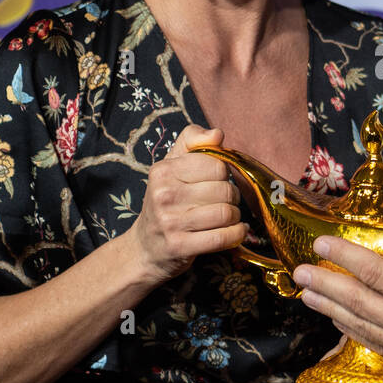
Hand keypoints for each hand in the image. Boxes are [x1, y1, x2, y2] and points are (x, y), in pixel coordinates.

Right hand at [125, 125, 246, 288]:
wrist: (145, 247)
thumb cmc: (166, 201)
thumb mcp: (172, 166)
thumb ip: (193, 141)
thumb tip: (217, 134)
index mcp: (163, 171)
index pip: (217, 165)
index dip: (224, 174)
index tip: (217, 182)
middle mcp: (163, 195)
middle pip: (225, 190)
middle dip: (233, 197)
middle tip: (225, 203)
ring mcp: (170, 223)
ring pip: (227, 213)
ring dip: (236, 217)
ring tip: (229, 218)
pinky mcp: (180, 247)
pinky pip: (223, 237)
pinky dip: (237, 234)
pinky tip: (236, 231)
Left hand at [293, 218, 382, 382]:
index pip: (373, 272)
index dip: (344, 255)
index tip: (322, 242)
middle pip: (355, 301)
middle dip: (324, 285)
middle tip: (298, 272)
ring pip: (357, 325)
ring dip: (329, 309)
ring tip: (307, 297)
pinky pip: (372, 345)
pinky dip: (350, 333)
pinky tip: (340, 325)